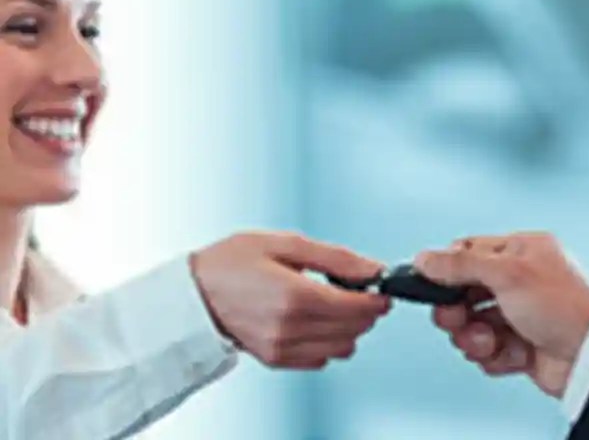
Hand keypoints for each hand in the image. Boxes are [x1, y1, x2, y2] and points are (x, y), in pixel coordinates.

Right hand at [189, 231, 390, 369]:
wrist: (191, 294)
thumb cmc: (232, 263)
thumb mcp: (285, 243)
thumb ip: (335, 257)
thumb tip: (373, 268)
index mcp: (295, 295)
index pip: (357, 307)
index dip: (377, 298)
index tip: (381, 289)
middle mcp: (290, 327)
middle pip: (355, 328)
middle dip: (366, 310)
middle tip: (357, 291)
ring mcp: (282, 347)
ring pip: (343, 348)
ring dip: (349, 328)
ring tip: (334, 305)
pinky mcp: (275, 359)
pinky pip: (321, 360)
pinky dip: (328, 343)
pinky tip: (316, 322)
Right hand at [416, 232, 588, 397]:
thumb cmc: (561, 305)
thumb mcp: (508, 273)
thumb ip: (462, 264)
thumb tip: (424, 258)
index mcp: (522, 251)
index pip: (470, 251)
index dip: (448, 269)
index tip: (432, 284)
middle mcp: (520, 280)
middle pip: (464, 292)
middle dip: (456, 311)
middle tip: (456, 319)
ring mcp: (520, 314)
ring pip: (472, 325)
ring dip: (474, 338)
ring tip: (489, 342)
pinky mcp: (521, 345)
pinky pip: (488, 351)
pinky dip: (494, 356)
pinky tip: (513, 355)